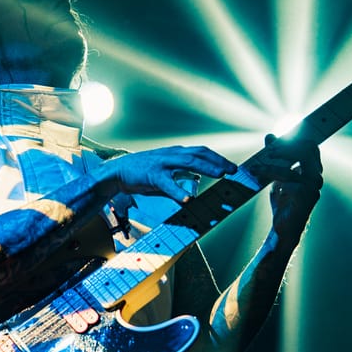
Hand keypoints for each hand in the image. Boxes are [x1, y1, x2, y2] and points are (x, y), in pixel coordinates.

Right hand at [95, 146, 235, 202]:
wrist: (119, 172)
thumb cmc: (143, 172)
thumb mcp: (166, 172)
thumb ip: (181, 175)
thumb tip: (197, 183)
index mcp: (176, 153)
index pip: (201, 152)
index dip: (217, 158)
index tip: (231, 166)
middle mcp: (172, 155)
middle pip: (200, 154)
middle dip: (218, 161)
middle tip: (233, 170)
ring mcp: (163, 164)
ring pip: (188, 162)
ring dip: (206, 168)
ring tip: (220, 175)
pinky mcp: (152, 175)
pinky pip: (168, 183)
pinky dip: (178, 191)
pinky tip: (187, 199)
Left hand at [264, 134, 322, 240]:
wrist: (284, 228)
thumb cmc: (283, 202)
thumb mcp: (277, 176)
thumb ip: (276, 156)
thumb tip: (270, 135)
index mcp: (313, 171)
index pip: (309, 146)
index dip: (293, 140)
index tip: (273, 144)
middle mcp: (316, 177)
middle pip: (305, 150)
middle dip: (284, 148)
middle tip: (267, 152)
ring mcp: (313, 187)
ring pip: (290, 168)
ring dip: (269, 167)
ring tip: (255, 169)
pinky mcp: (305, 196)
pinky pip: (285, 181)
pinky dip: (271, 179)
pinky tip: (262, 181)